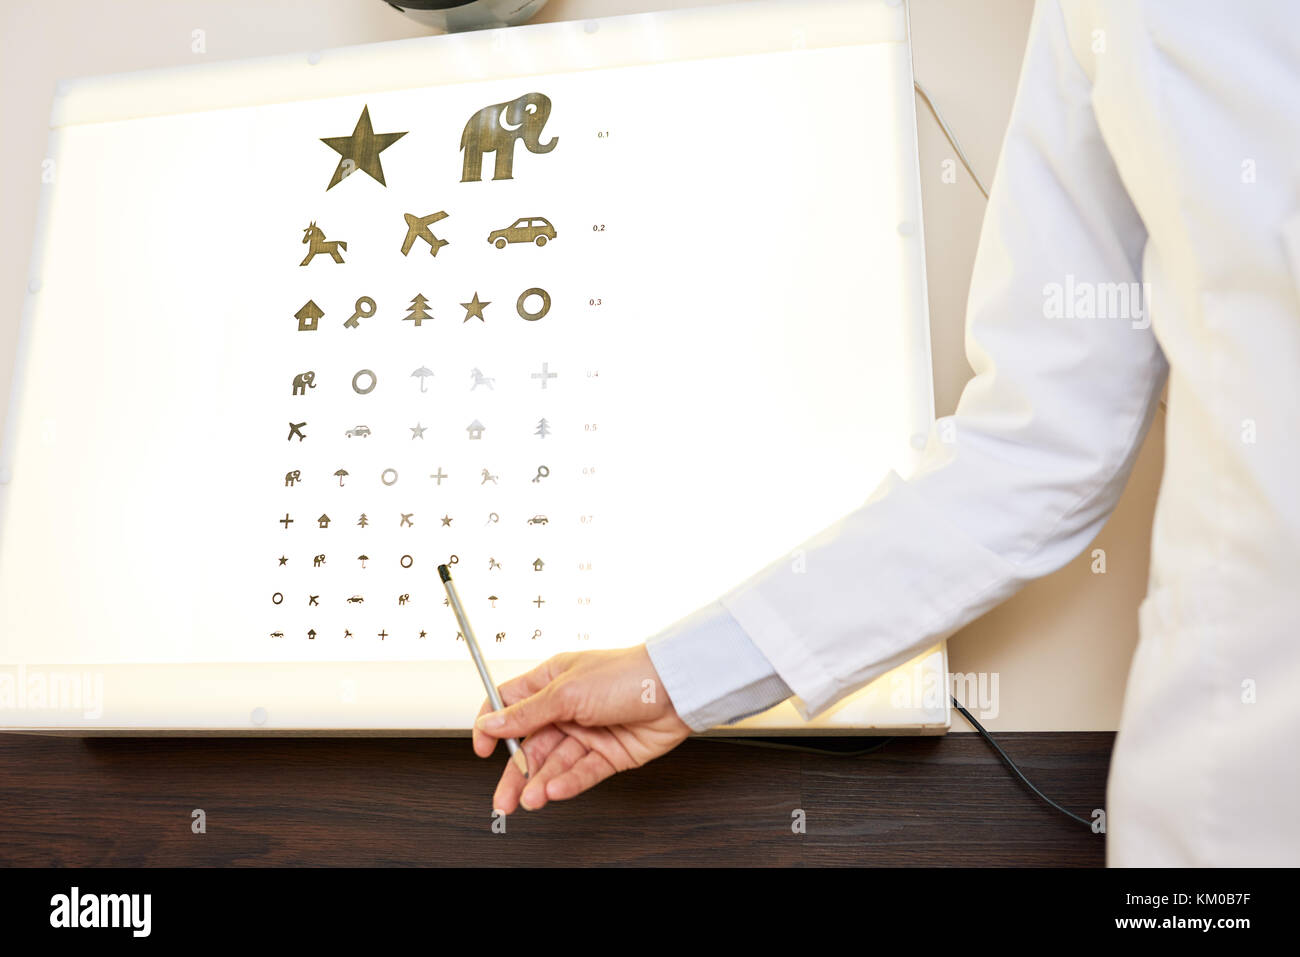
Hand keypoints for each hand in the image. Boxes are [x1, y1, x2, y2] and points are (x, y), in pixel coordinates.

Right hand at [472, 645, 691, 812]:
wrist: (675, 690)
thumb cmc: (627, 673)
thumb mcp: (566, 690)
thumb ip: (526, 713)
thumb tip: (491, 723)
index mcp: (551, 681)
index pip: (509, 705)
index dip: (492, 727)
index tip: (481, 748)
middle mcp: (567, 708)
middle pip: (529, 745)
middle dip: (514, 773)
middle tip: (502, 799)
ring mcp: (587, 732)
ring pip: (554, 764)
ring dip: (540, 783)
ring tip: (531, 798)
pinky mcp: (608, 754)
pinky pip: (581, 773)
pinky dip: (567, 783)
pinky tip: (555, 791)